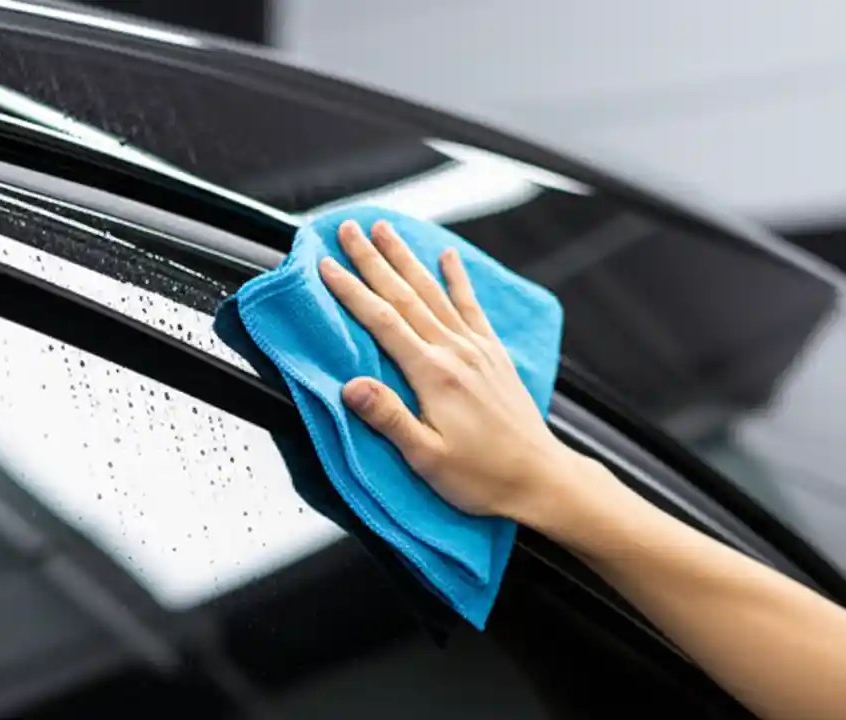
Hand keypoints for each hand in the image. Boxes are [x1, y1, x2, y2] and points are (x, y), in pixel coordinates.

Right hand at [319, 219, 576, 524]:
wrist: (540, 479)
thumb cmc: (481, 477)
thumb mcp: (426, 458)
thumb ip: (388, 418)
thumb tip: (350, 387)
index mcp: (433, 375)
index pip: (382, 321)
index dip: (351, 290)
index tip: (326, 265)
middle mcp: (455, 352)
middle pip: (404, 295)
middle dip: (372, 259)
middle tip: (348, 229)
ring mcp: (477, 350)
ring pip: (434, 291)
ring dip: (407, 258)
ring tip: (385, 229)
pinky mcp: (493, 355)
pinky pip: (472, 306)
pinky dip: (458, 278)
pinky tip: (449, 256)